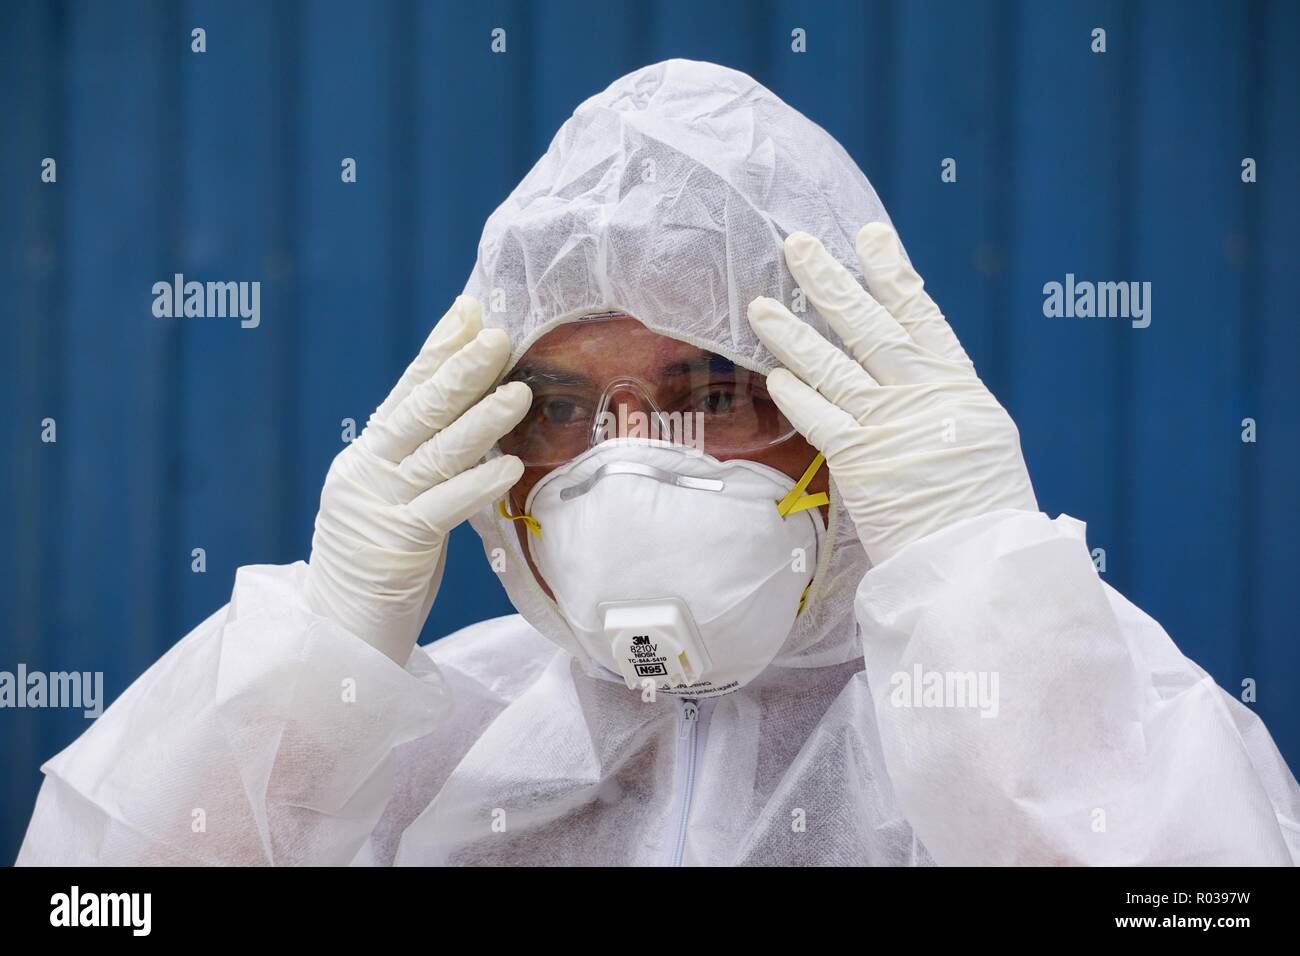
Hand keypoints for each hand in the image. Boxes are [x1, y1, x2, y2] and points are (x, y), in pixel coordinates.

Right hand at [305, 295, 529, 662]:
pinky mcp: (398, 545)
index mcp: (368, 454)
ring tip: (518, 391)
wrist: (337, 631)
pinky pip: (443, 508)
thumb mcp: (398, 497)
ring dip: (480, 420)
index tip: (469, 312)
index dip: (439, 349)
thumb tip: (473, 409)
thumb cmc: (381, 562)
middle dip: (460, 369)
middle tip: (498, 335)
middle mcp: (368, 470)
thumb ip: (425, 456)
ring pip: (435, 453)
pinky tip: (508, 466)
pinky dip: (477, 485)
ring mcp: (379, 505)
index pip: (407, 391)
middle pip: (419, 409)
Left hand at [747, 224, 1036, 564]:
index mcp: (959, 386)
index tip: (869, 236)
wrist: (982, 559)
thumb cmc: (984, 507)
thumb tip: (908, 380)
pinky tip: (774, 373)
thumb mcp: (980, 439)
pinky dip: (797, 394)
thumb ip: (942, 404)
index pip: (921, 315)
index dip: (893, 273)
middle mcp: (924, 396)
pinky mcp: (861, 462)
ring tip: (760, 305)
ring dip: (794, 333)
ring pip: (833, 366)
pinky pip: (820, 418)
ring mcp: (890, 426)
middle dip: (831, 283)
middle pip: (869, 327)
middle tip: (798, 245)